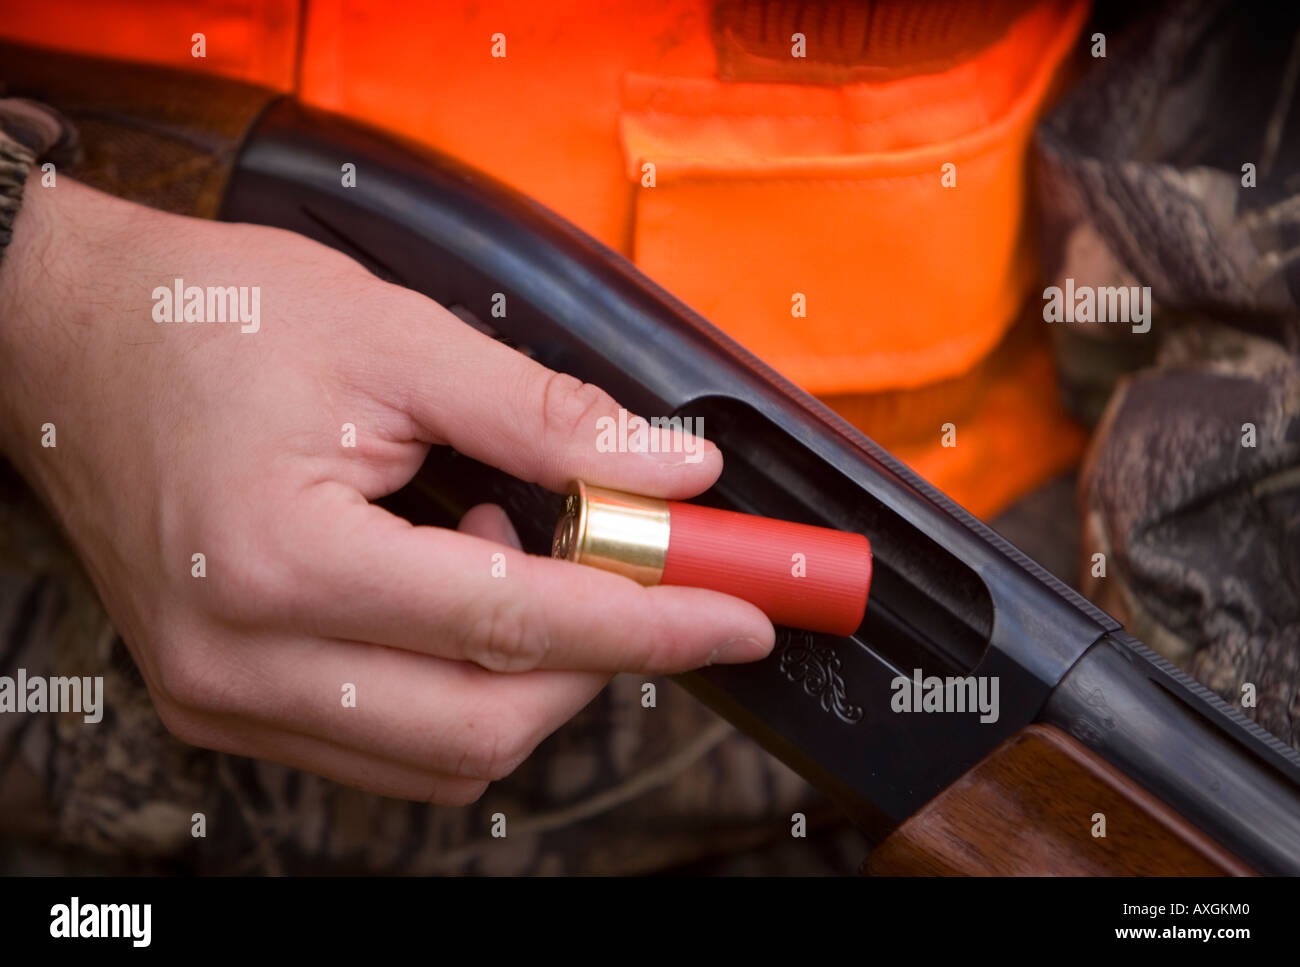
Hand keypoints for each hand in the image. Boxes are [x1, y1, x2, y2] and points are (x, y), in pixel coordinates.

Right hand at [0, 176, 773, 802]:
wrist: (70, 340)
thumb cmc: (212, 321)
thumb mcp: (395, 339)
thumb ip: (547, 417)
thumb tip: (671, 473)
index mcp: (281, 561)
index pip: (512, 626)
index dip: (648, 623)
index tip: (737, 613)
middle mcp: (243, 661)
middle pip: (482, 727)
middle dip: (599, 664)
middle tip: (659, 588)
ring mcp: (225, 697)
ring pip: (437, 755)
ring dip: (531, 679)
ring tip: (536, 562)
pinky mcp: (226, 700)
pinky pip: (383, 741)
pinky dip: (461, 687)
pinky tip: (466, 595)